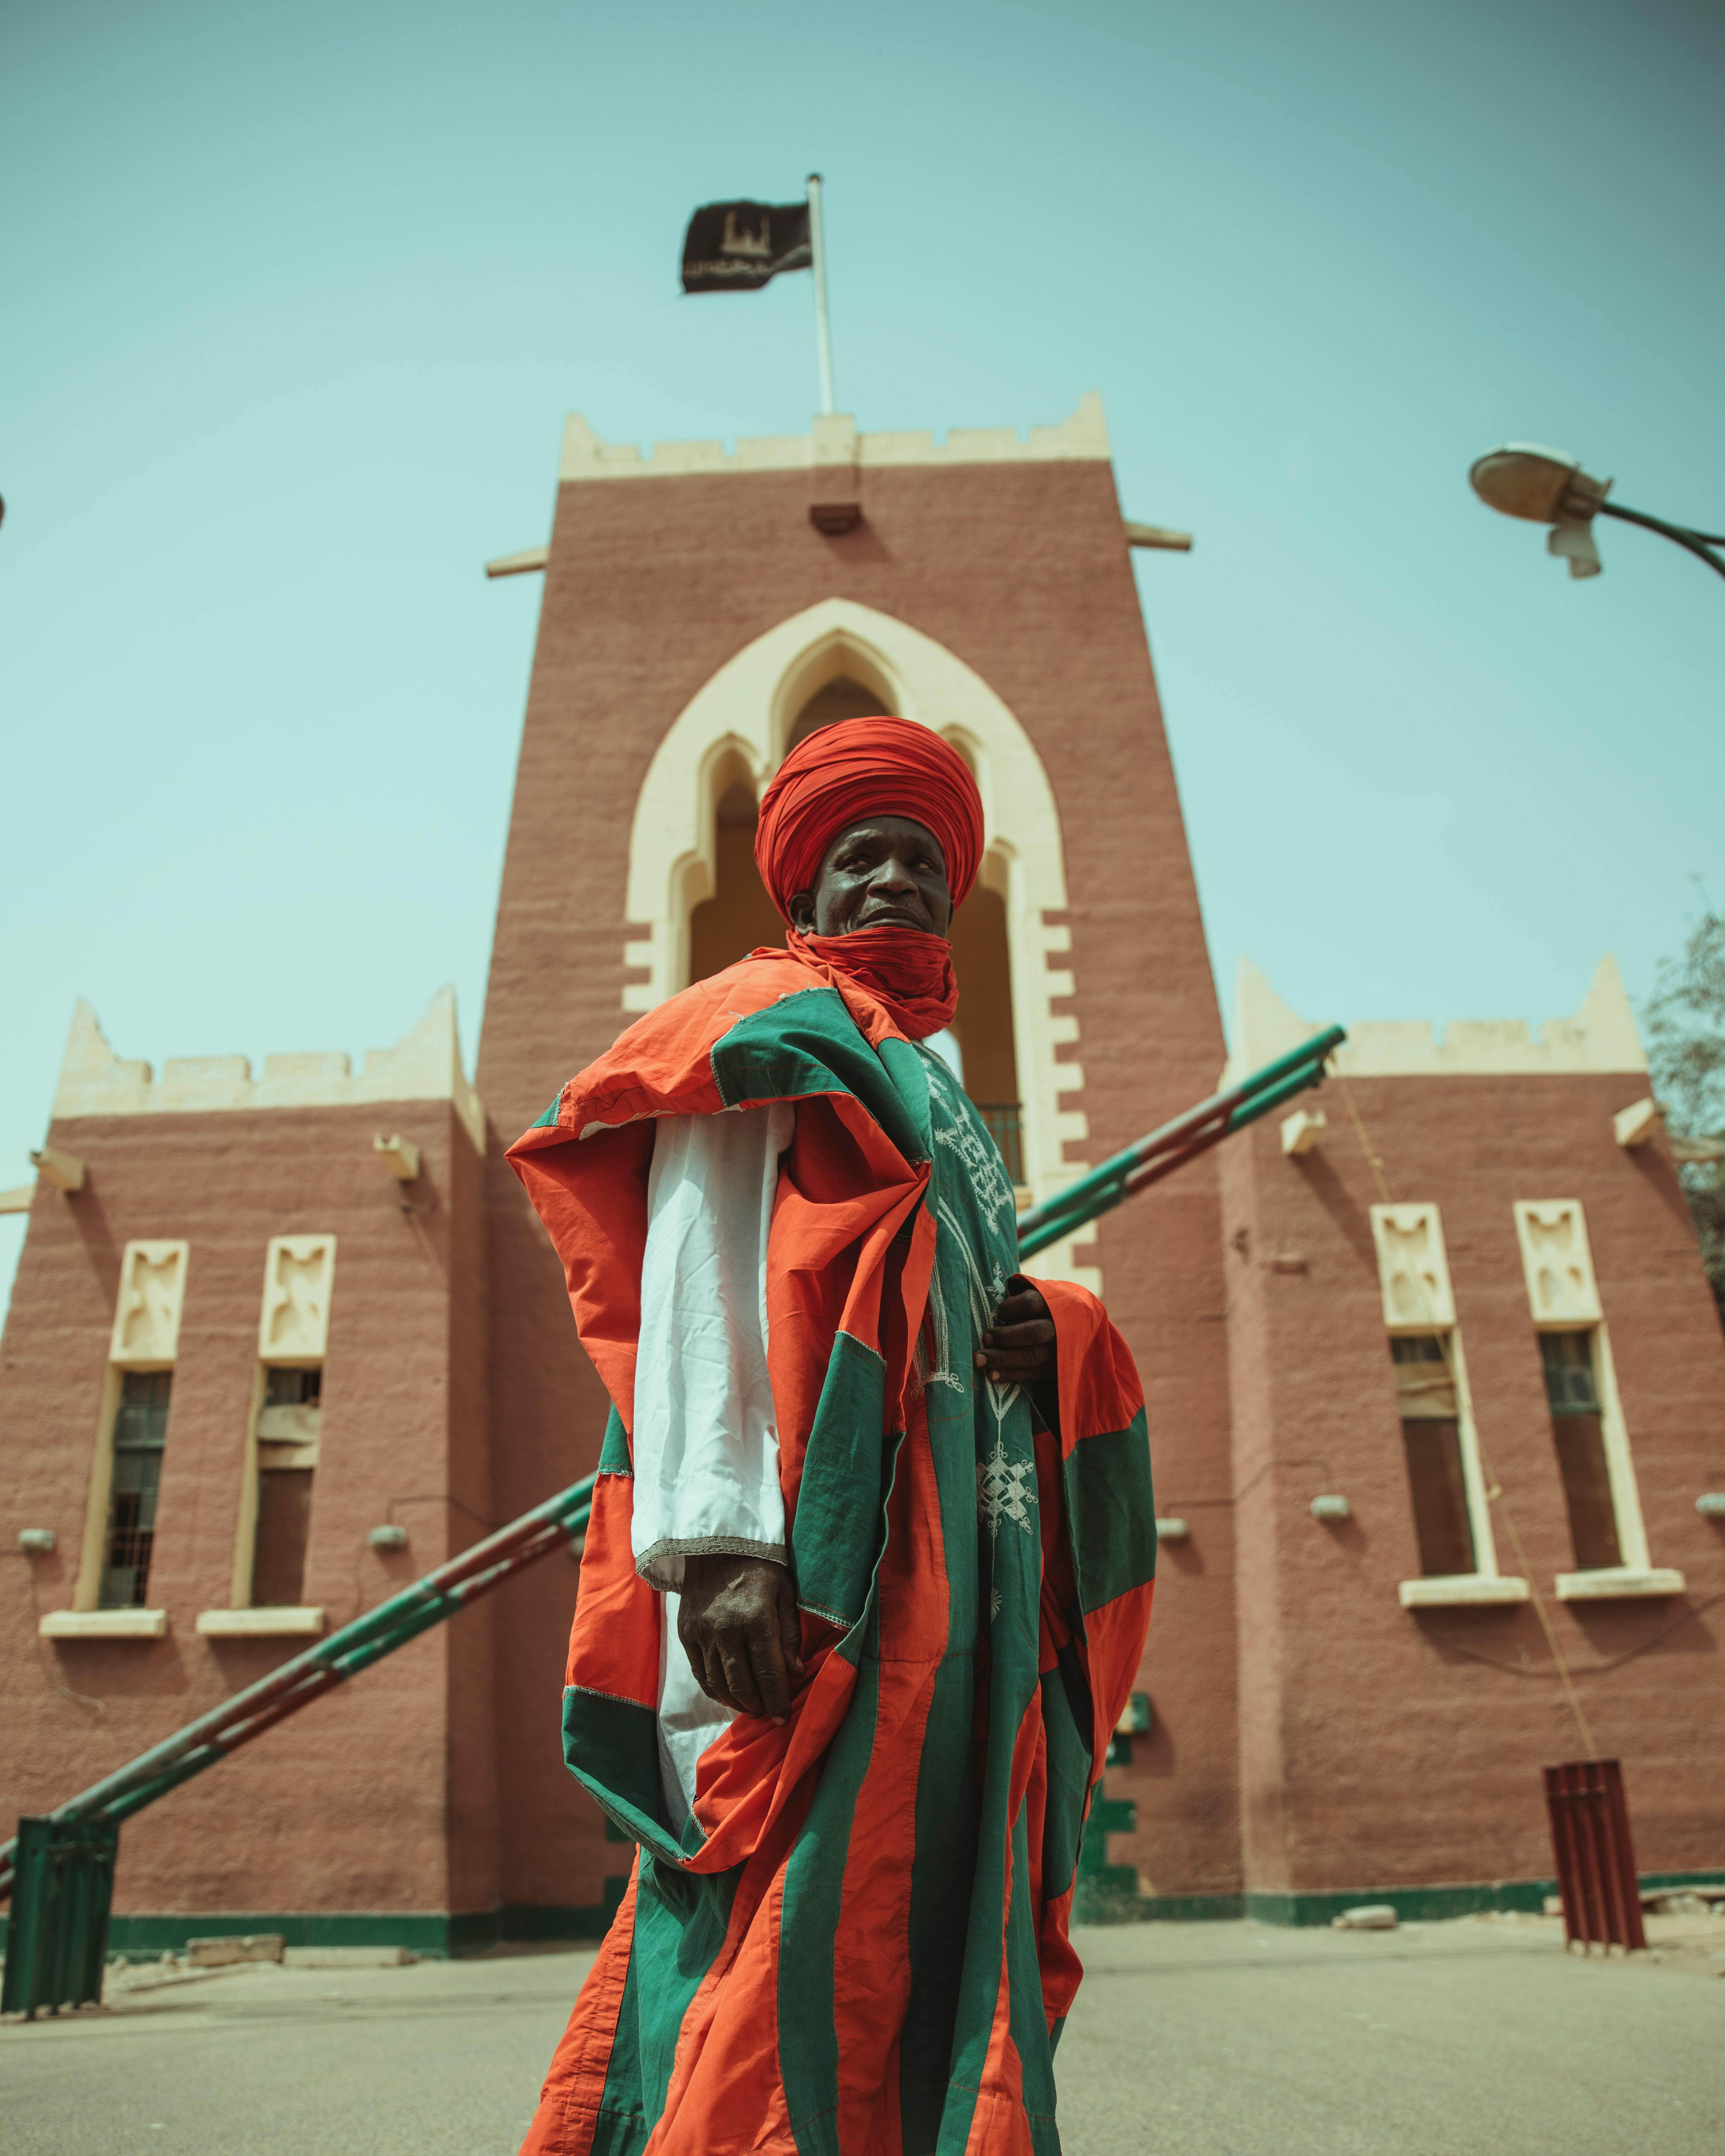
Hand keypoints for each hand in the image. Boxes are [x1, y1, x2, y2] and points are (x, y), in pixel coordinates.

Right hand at [677, 1554, 804, 1724]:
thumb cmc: (759, 1567)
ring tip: (750, 1708)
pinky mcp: (686, 1633)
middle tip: (768, 1713)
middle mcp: (726, 1630)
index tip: (784, 1717)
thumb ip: (789, 1634)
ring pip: (718, 1683)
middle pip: (742, 1685)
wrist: (716, 1544)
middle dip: (758, 1706)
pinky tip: (726, 1696)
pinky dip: (713, 1690)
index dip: (777, 1700)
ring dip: (735, 1702)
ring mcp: (702, 1633)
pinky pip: (699, 1672)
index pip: (768, 1673)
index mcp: (755, 1620)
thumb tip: (795, 1672)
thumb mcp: (784, 1593)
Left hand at [975, 1275, 1056, 1388]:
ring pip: (1032, 1356)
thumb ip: (1019, 1300)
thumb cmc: (1045, 1310)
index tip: (998, 1312)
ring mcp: (1058, 1351)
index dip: (1013, 1308)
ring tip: (979, 1361)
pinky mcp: (1055, 1369)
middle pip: (1033, 1333)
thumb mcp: (1039, 1297)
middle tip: (986, 1338)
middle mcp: (1057, 1328)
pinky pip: (1032, 1373)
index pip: (1032, 1303)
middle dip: (1007, 1337)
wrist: (1078, 1329)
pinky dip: (1011, 1375)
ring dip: (1003, 1359)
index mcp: (1052, 1304)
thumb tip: (992, 1309)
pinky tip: (991, 1376)